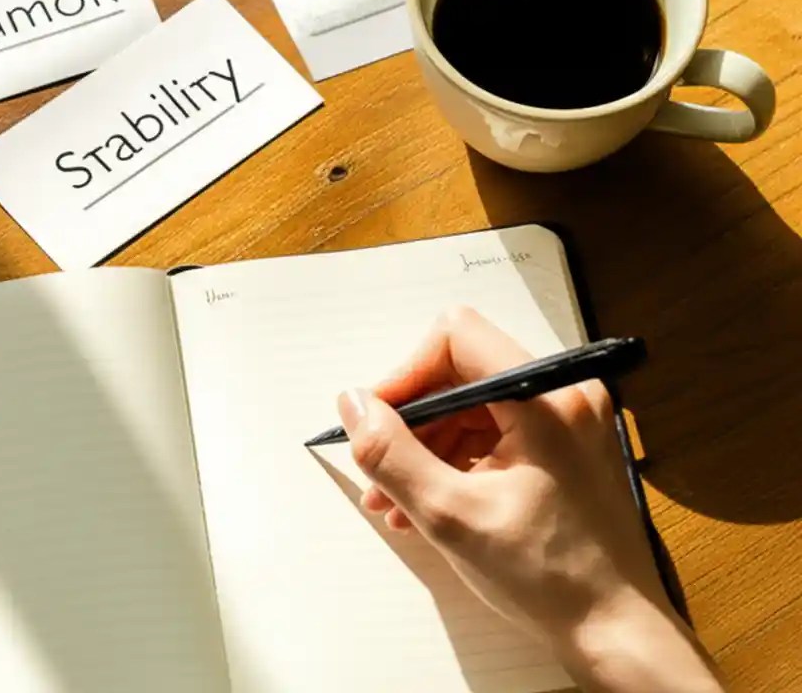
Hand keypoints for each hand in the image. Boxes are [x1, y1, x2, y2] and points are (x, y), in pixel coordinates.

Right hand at [339, 308, 722, 692]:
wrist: (615, 630)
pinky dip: (456, 461)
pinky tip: (428, 504)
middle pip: (461, 374)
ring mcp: (569, 421)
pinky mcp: (565, 447)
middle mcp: (565, 395)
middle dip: (411, 422)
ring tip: (395, 500)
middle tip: (378, 471)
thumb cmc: (550, 577)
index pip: (457, 338)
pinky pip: (495, 433)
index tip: (375, 421)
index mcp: (547, 399)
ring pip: (473, 407)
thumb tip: (353, 406)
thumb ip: (392, 455)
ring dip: (427, 447)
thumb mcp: (451, 516)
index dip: (405, 375)